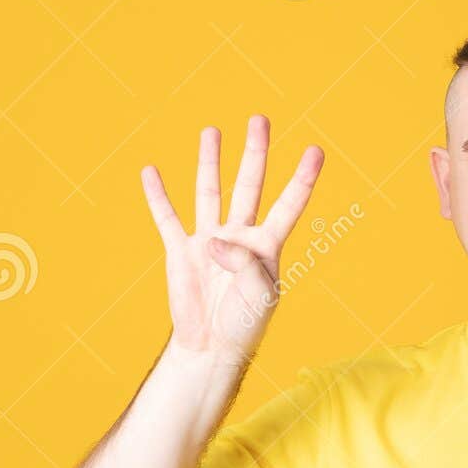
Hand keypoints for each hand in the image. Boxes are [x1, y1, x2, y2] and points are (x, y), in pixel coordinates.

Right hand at [141, 115, 323, 363]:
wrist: (211, 349)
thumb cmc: (245, 325)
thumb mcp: (259, 294)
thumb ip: (244, 262)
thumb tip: (214, 240)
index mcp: (267, 246)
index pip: (290, 204)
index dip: (303, 178)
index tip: (316, 149)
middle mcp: (239, 236)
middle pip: (249, 184)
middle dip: (255, 152)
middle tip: (259, 119)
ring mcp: (208, 241)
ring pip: (210, 191)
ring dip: (210, 162)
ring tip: (212, 131)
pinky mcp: (181, 251)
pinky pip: (168, 218)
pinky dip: (158, 196)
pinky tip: (151, 171)